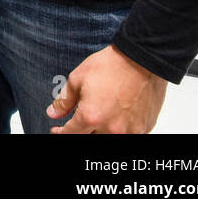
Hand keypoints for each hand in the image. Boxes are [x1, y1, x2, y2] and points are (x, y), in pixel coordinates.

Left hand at [47, 44, 167, 132]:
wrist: (142, 60)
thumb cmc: (111, 66)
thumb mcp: (77, 79)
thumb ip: (64, 101)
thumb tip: (53, 113)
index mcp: (91, 116)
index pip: (71, 134)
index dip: (61, 132)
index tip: (58, 130)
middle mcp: (111, 129)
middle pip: (90, 138)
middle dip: (81, 131)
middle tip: (77, 122)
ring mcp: (130, 131)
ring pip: (108, 138)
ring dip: (100, 131)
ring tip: (98, 116)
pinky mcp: (144, 128)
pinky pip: (128, 135)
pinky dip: (119, 129)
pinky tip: (116, 118)